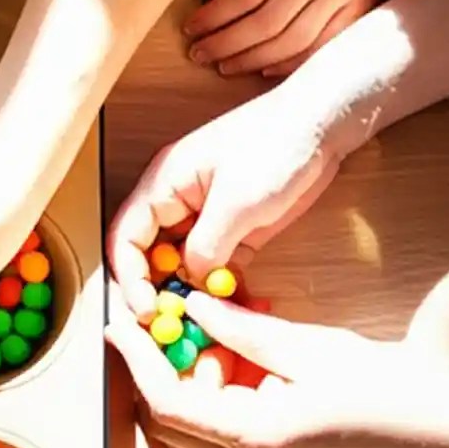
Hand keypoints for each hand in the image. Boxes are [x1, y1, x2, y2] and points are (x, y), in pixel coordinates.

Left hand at [105, 288, 448, 447]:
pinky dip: (211, 400)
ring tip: (219, 336)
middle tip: (170, 320)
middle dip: (162, 365)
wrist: (435, 434)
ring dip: (191, 380)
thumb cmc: (382, 392)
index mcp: (253, 436)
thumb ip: (241, 329)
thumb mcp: (307, 348)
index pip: (168, 400)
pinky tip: (234, 364)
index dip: (137, 361)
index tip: (119, 326)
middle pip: (171, 418)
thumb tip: (192, 305)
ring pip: (191, 428)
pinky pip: (216, 439)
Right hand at [107, 88, 339, 320]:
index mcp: (164, 184)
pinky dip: (218, 286)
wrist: (322, 125)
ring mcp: (205, 216)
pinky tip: (231, 305)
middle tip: (170, 323)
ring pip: (181, 262)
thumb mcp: (237, 201)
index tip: (146, 309)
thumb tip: (192, 281)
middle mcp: (176, 202)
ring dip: (188, 291)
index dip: (129, 276)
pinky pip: (214, 264)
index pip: (126, 236)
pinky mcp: (234, 228)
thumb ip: (207, 246)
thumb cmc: (275, 145)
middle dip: (155, 289)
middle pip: (149, 253)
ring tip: (201, 320)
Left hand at [184, 0, 412, 76]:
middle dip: (227, 44)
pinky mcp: (360, 13)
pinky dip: (290, 63)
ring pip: (292, 41)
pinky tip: (263, 69)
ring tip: (224, 66)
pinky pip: (321, 47)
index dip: (216, 17)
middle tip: (199, 55)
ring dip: (252, 59)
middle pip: (267, 22)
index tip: (191, 29)